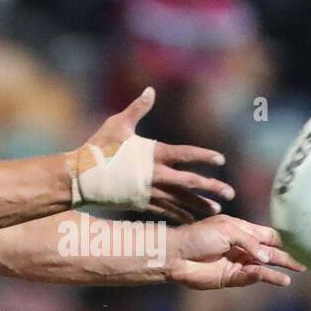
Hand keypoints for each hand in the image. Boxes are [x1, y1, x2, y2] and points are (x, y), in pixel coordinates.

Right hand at [72, 87, 233, 217]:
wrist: (80, 176)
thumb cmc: (99, 147)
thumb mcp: (118, 124)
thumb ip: (138, 108)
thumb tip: (150, 90)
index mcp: (153, 153)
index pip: (186, 154)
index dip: (204, 156)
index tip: (221, 160)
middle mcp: (155, 174)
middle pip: (190, 182)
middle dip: (211, 187)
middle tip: (230, 193)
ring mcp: (149, 191)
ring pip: (181, 201)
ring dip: (199, 205)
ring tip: (217, 210)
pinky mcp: (141, 203)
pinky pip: (166, 211)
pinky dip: (180, 215)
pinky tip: (192, 220)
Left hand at [165, 216, 305, 289]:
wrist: (178, 254)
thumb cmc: (199, 236)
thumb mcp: (228, 230)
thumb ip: (250, 242)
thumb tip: (267, 258)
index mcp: (242, 231)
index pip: (268, 236)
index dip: (283, 241)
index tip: (300, 244)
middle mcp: (242, 248)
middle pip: (270, 253)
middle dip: (286, 259)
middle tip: (303, 265)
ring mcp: (237, 263)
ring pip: (263, 268)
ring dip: (277, 271)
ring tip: (292, 277)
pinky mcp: (231, 278)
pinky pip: (250, 277)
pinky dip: (261, 277)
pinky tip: (271, 277)